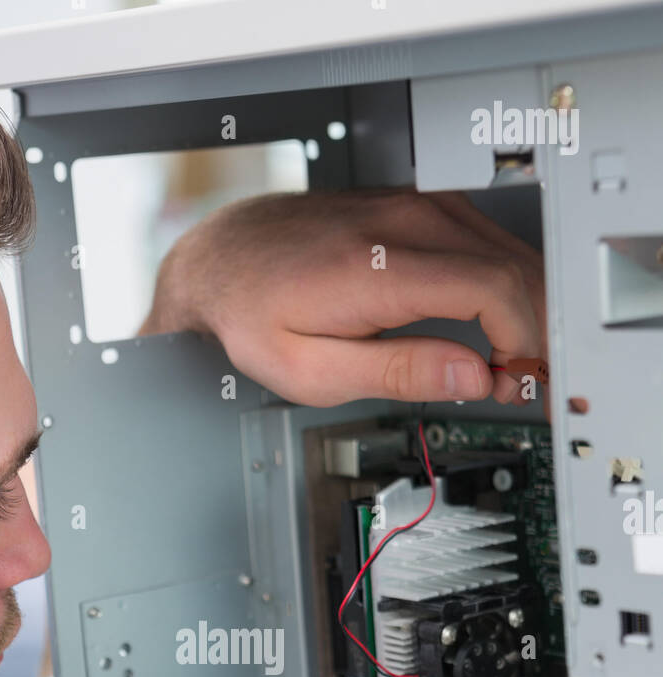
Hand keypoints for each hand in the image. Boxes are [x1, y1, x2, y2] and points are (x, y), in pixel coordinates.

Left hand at [140, 187, 546, 408]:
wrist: (226, 257)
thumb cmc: (254, 313)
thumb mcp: (313, 371)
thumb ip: (399, 373)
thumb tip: (472, 377)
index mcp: (379, 266)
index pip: (495, 289)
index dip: (523, 342)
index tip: (519, 382)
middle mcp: (406, 222)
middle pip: (515, 269)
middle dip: (535, 333)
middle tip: (526, 386)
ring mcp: (416, 206)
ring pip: (510, 253)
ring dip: (525, 311)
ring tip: (509, 367)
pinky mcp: (419, 206)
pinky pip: (488, 243)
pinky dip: (505, 287)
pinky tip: (493, 329)